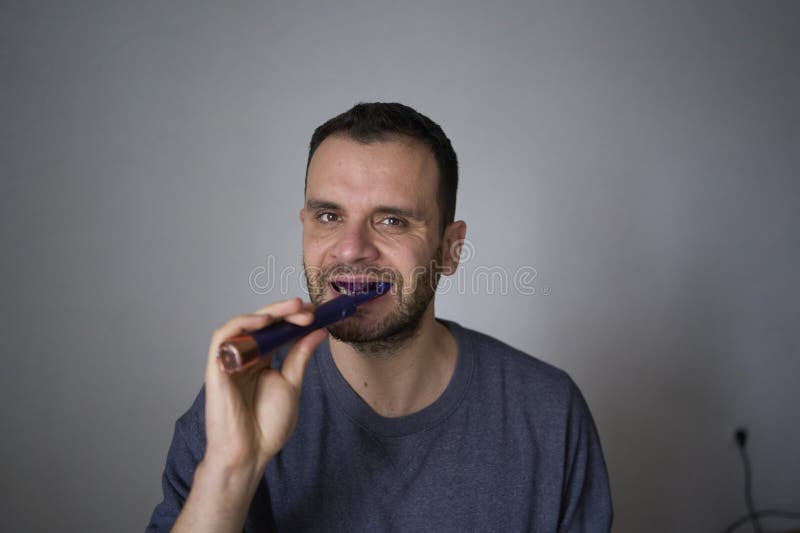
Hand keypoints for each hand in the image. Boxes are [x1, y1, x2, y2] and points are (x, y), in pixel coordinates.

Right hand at [202, 297, 327, 474]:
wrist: (251, 452)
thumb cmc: (267, 425)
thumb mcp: (291, 383)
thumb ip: (300, 356)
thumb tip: (318, 331)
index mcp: (262, 360)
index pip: (277, 330)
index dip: (294, 317)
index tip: (317, 312)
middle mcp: (245, 356)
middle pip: (263, 323)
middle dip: (286, 311)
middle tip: (308, 307)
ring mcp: (231, 359)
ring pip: (245, 324)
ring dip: (270, 312)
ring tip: (294, 308)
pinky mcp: (217, 366)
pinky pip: (223, 336)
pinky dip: (242, 323)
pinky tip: (263, 321)